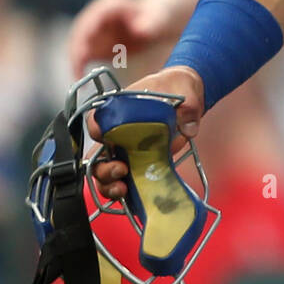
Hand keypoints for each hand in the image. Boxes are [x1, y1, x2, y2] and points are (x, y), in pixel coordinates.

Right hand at [68, 0, 173, 77]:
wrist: (155, 24)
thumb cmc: (156, 17)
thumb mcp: (157, 18)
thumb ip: (149, 23)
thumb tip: (140, 30)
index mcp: (110, 5)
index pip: (93, 17)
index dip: (86, 32)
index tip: (85, 49)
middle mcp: (96, 16)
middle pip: (79, 32)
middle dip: (76, 49)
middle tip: (77, 68)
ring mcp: (92, 31)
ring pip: (76, 45)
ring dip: (75, 61)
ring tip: (78, 77)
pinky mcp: (93, 46)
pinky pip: (82, 57)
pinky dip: (79, 67)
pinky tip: (80, 79)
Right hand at [86, 67, 205, 200]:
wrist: (187, 95)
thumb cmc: (177, 87)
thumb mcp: (185, 89)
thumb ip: (188, 107)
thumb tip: (188, 128)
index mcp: (122, 110)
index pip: (97, 120)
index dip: (96, 130)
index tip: (103, 137)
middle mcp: (119, 132)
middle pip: (98, 154)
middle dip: (103, 168)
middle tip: (120, 170)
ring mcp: (128, 150)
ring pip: (107, 172)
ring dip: (109, 184)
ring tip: (122, 189)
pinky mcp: (141, 163)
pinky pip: (127, 180)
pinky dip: (126, 191)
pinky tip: (132, 196)